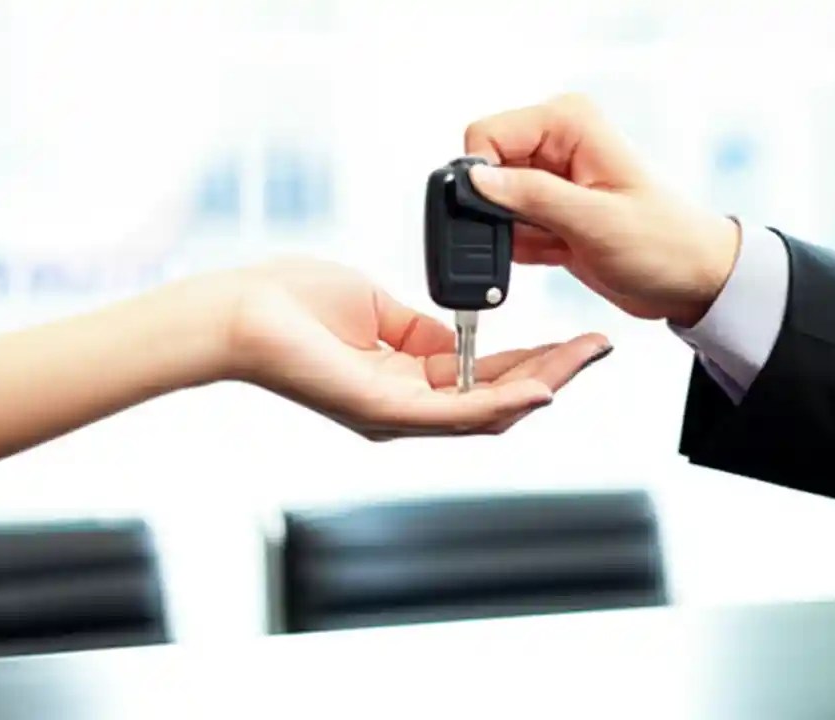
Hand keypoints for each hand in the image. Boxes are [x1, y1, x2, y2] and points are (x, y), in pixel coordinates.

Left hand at [218, 256, 609, 437]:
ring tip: (585, 359)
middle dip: (554, 372)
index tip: (574, 338)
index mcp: (404, 382)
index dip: (534, 360)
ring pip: (488, 410)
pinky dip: (503, 402)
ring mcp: (396, 415)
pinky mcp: (384, 410)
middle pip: (497, 399)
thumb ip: (421, 329)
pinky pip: (457, 413)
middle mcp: (405, 408)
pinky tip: (541, 387)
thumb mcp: (377, 309)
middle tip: (597, 348)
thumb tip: (458, 339)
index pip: (483, 378)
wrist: (238, 310)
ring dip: (544, 384)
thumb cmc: (289, 303)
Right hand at [463, 93, 741, 326]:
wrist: (695, 281)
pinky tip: (558, 255)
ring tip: (557, 245)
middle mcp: (556, 144)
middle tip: (535, 235)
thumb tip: (475, 179)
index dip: (482, 175)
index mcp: (569, 123)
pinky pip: (509, 229)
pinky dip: (521, 250)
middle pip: (486, 169)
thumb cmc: (666, 243)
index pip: (489, 133)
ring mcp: (551, 181)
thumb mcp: (595, 221)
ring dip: (512, 234)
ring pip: (493, 203)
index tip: (501, 211)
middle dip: (496, 209)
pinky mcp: (549, 215)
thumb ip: (531, 196)